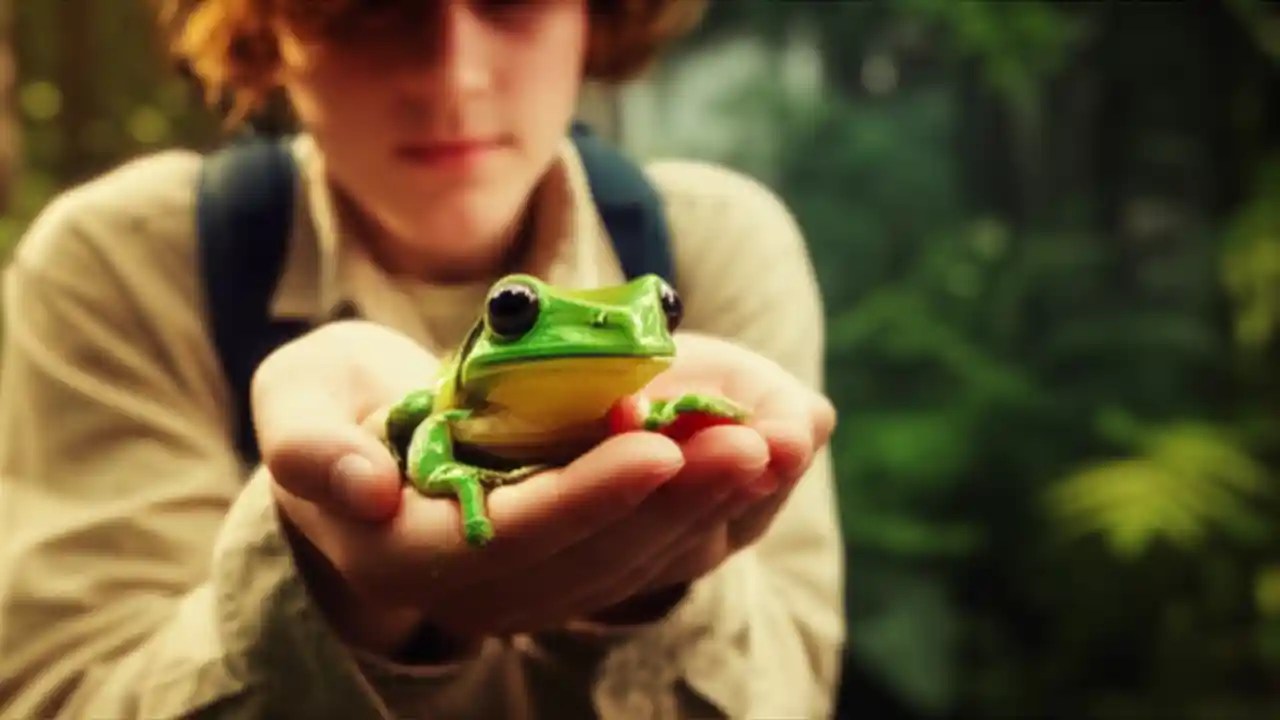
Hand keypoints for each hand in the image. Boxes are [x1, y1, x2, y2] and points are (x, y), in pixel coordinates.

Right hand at [251, 321, 832, 655]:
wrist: (367, 459)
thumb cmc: (333, 413)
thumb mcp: (297, 404)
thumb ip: (309, 445)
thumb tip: (361, 491)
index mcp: (413, 552)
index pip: (515, 532)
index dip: (588, 495)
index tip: (656, 446)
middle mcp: (485, 586)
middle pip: (599, 555)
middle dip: (679, 500)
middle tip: (753, 443)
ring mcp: (538, 582)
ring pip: (641, 559)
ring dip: (715, 509)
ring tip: (781, 447)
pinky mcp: (579, 561)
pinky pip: (656, 545)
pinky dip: (715, 508)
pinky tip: (770, 457)